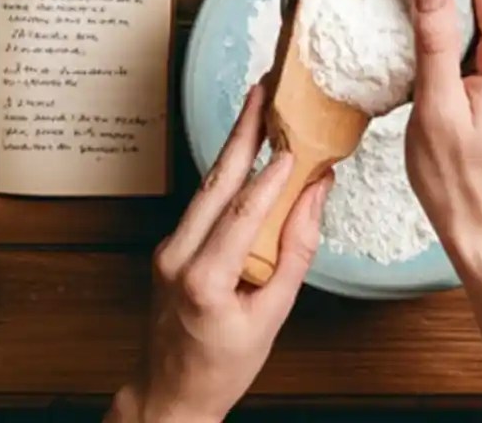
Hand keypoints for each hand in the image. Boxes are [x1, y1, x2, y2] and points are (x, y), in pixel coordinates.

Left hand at [107, 85, 328, 422]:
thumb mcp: (271, 316)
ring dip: (234, 146)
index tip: (296, 143)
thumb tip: (315, 197)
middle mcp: (176, 256)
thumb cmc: (221, 366)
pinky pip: (202, 206)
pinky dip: (227, 177)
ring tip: (258, 108)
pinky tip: (246, 156)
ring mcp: (166, 249)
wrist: (169, 393)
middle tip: (263, 89)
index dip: (272, 175)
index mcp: (203, 278)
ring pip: (207, 188)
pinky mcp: (169, 248)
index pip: (243, 213)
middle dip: (242, 131)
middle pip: (216, 182)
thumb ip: (296, 252)